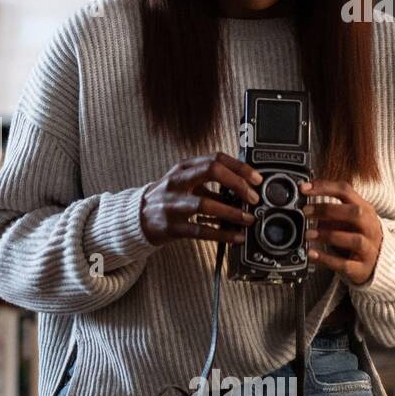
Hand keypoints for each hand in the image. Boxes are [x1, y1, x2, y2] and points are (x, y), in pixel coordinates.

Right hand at [140, 152, 261, 246]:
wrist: (138, 217)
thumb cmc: (167, 198)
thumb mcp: (184, 182)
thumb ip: (209, 182)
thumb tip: (243, 188)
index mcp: (183, 168)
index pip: (215, 158)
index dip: (240, 167)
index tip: (256, 179)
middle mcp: (177, 182)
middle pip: (211, 171)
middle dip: (237, 184)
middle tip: (253, 198)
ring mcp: (172, 204)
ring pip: (206, 204)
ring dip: (232, 212)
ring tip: (248, 219)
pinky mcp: (172, 226)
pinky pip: (200, 230)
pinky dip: (221, 234)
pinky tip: (235, 237)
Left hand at [299, 179, 381, 285]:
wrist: (379, 262)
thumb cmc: (358, 235)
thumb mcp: (348, 220)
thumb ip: (331, 212)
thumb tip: (306, 207)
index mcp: (365, 210)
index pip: (346, 191)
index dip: (324, 187)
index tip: (303, 188)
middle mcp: (370, 227)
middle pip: (355, 213)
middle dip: (328, 210)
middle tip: (306, 212)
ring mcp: (369, 248)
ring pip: (354, 240)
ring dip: (328, 235)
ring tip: (308, 234)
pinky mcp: (363, 268)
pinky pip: (346, 264)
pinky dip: (327, 259)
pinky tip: (312, 254)